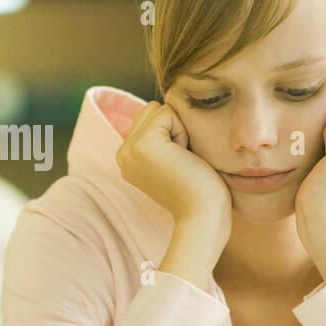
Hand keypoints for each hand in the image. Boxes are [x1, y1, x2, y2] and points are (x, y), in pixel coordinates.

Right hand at [116, 101, 232, 242]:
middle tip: (182, 163)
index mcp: (128, 158)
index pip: (151, 118)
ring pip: (159, 109)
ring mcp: (129, 149)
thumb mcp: (174, 161)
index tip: (179, 165)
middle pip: (153, 110)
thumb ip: (164, 140)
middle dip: (175, 129)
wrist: (203, 216)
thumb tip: (168, 112)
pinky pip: (167, 113)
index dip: (174, 133)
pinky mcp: (143, 144)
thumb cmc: (200, 191)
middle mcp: (122, 153)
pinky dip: (183, 132)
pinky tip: (184, 159)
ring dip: (179, 130)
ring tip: (182, 161)